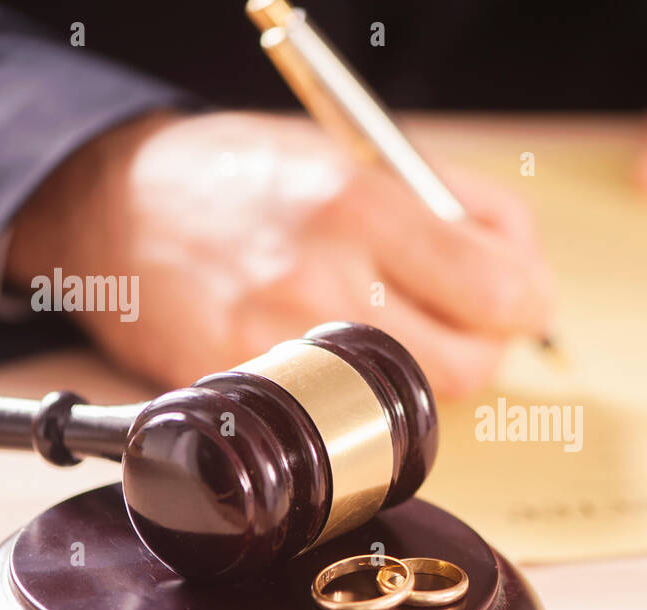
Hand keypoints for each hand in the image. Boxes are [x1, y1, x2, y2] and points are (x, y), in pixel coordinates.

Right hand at [7, 111, 552, 396]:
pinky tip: (339, 352)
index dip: (529, 301)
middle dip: (483, 345)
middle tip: (464, 317)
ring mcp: (279, 349)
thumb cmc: (248, 176)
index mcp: (359, 208)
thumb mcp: (360, 156)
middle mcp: (320, 282)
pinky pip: (346, 415)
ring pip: (413, 402)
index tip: (524, 298)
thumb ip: (460, 206)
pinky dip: (361, 393)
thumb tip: (527, 275)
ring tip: (398, 326)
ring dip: (428, 372)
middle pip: (468, 367)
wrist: (117, 208)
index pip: (499, 291)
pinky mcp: (249, 396)